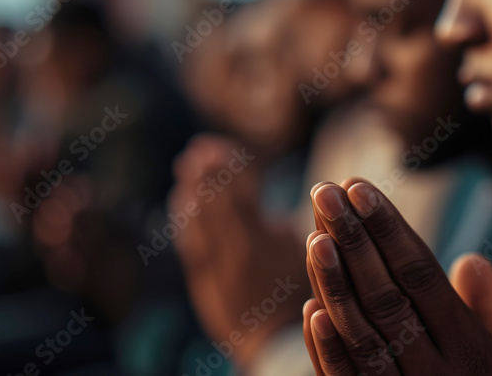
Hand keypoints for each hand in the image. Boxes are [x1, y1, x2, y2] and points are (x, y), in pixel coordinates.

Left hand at [171, 134, 306, 370]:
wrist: (281, 345)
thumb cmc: (303, 294)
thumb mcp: (310, 254)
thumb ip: (289, 224)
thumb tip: (278, 199)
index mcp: (266, 240)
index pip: (240, 192)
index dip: (229, 167)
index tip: (221, 146)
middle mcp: (238, 252)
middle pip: (216, 202)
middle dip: (207, 172)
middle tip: (199, 149)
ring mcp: (218, 268)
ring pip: (198, 221)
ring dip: (192, 190)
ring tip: (186, 167)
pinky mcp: (205, 282)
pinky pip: (190, 243)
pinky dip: (184, 218)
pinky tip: (181, 201)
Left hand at [300, 180, 491, 375]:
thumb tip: (477, 265)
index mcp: (474, 353)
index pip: (420, 275)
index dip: (388, 229)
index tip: (362, 188)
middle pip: (384, 295)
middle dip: (352, 239)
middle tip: (325, 190)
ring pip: (360, 337)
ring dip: (331, 284)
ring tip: (313, 234)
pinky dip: (327, 351)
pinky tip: (309, 311)